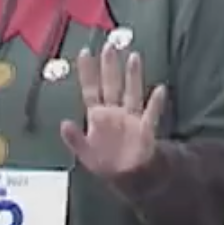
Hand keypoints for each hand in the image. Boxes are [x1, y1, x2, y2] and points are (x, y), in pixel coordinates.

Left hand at [60, 45, 169, 179]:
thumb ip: (74, 139)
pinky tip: (160, 90)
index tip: (85, 52)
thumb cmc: (106, 163)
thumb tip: (64, 123)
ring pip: (131, 93)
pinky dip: (156, 103)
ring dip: (133, 76)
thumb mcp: (84, 153)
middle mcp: (114, 112)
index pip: (91, 89)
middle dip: (110, 66)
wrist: (126, 178)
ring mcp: (130, 119)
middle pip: (112, 85)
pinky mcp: (145, 130)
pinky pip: (151, 114)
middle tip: (109, 45)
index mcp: (97, 116)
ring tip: (134, 57)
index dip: (88, 72)